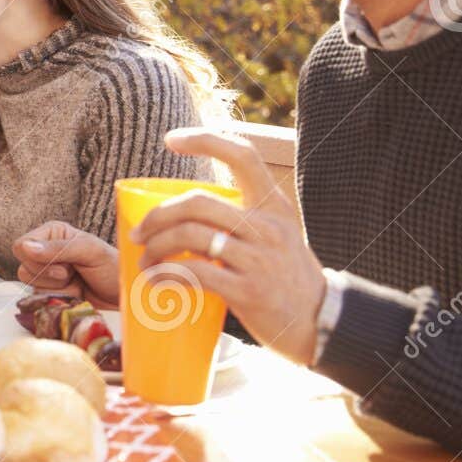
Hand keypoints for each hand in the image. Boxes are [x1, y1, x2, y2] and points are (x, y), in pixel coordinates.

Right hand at [13, 221, 119, 305]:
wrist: (125, 294)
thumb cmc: (113, 267)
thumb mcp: (90, 251)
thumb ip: (58, 248)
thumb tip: (26, 246)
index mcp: (52, 233)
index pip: (21, 245)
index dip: (38, 259)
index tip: (64, 265)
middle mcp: (45, 251)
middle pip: (23, 267)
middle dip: (49, 275)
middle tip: (72, 274)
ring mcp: (46, 273)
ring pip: (30, 285)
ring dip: (55, 288)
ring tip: (75, 282)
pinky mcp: (49, 292)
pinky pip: (39, 299)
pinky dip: (58, 299)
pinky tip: (73, 293)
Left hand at [130, 127, 324, 363]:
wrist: (322, 321)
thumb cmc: (287, 277)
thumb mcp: (277, 235)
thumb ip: (242, 219)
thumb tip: (184, 215)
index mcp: (274, 205)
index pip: (243, 155)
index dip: (205, 140)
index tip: (171, 139)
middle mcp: (268, 226)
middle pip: (197, 202)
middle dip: (157, 216)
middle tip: (138, 233)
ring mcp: (259, 258)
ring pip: (189, 235)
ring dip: (155, 248)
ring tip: (146, 261)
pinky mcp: (248, 290)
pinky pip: (195, 273)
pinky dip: (166, 274)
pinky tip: (156, 281)